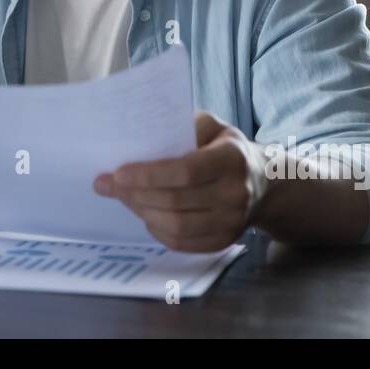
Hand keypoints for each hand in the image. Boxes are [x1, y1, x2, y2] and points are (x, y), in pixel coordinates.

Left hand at [94, 111, 250, 252]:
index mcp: (232, 159)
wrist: (263, 182)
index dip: (149, 175)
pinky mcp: (224, 241)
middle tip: (107, 185)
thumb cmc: (226, 148)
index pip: (186, 172)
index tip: (118, 172)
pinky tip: (145, 214)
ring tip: (123, 197)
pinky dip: (157, 230)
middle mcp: (235, 193)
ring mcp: (232, 222)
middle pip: (175, 201)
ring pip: (176, 225)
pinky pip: (182, 242)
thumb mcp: (213, 126)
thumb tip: (141, 138)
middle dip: (134, 194)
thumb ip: (183, 126)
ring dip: (142, 212)